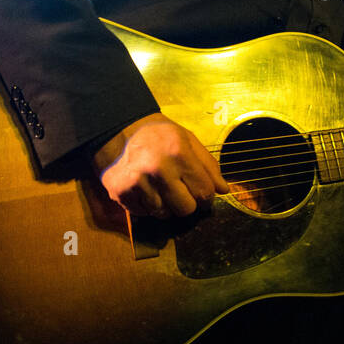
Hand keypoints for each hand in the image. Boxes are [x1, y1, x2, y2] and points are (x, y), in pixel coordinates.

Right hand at [92, 112, 230, 217]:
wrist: (120, 129)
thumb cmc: (160, 136)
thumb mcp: (188, 141)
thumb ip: (209, 166)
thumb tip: (223, 190)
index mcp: (179, 153)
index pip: (204, 192)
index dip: (207, 196)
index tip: (202, 192)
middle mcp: (157, 169)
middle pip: (186, 209)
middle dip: (187, 202)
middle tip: (180, 189)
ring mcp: (136, 182)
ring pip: (164, 214)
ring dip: (166, 205)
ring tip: (160, 186)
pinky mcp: (120, 192)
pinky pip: (144, 213)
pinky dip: (147, 205)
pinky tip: (145, 188)